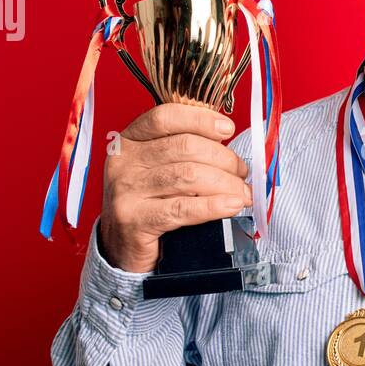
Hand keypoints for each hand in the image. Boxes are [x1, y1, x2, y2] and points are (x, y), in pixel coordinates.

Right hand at [99, 103, 251, 272]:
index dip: (200, 119)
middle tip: (242, 173)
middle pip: (185, 147)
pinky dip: (213, 206)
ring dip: (225, 184)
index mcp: (129, 141)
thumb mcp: (156, 169)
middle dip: (224, 159)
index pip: (165, 117)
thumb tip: (227, 142)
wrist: (121, 248)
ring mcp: (126, 191)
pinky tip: (231, 206)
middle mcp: (124, 162)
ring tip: (242, 193)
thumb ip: (183, 151)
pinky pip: (182, 209)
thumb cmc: (148, 204)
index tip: (228, 128)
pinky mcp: (135, 220)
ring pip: (188, 176)